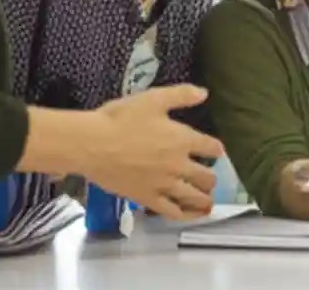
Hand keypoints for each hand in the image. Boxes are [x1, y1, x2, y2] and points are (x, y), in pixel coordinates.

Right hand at [79, 85, 223, 221]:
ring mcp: (164, 185)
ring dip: (204, 200)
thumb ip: (181, 95)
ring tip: (208, 202)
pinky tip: (191, 215)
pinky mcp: (147, 199)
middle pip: (206, 176)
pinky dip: (186, 215)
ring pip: (193, 197)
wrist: (92, 144)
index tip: (215, 151)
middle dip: (211, 178)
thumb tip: (204, 93)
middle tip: (210, 180)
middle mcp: (178, 165)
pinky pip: (172, 212)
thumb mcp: (153, 99)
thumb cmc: (120, 119)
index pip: (212, 147)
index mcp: (182, 139)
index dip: (216, 149)